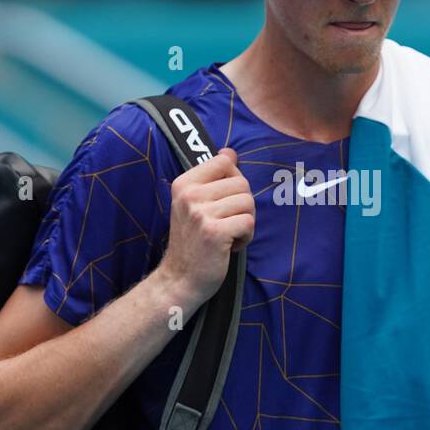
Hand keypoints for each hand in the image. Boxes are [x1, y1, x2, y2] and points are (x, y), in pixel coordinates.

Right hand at [157, 147, 253, 306]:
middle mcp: (190, 195)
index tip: (222, 201)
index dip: (234, 181)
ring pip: (248, 202)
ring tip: (227, 234)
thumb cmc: (193, 240)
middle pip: (242, 183)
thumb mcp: (194, 203)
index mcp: (184, 183)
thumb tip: (230, 151)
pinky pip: (249, 222)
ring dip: (244, 221)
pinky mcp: (214, 232)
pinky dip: (245, 236)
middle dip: (242, 205)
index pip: (224, 161)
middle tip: (226, 223)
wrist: (180, 278)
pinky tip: (229, 245)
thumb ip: (212, 177)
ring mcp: (200, 213)